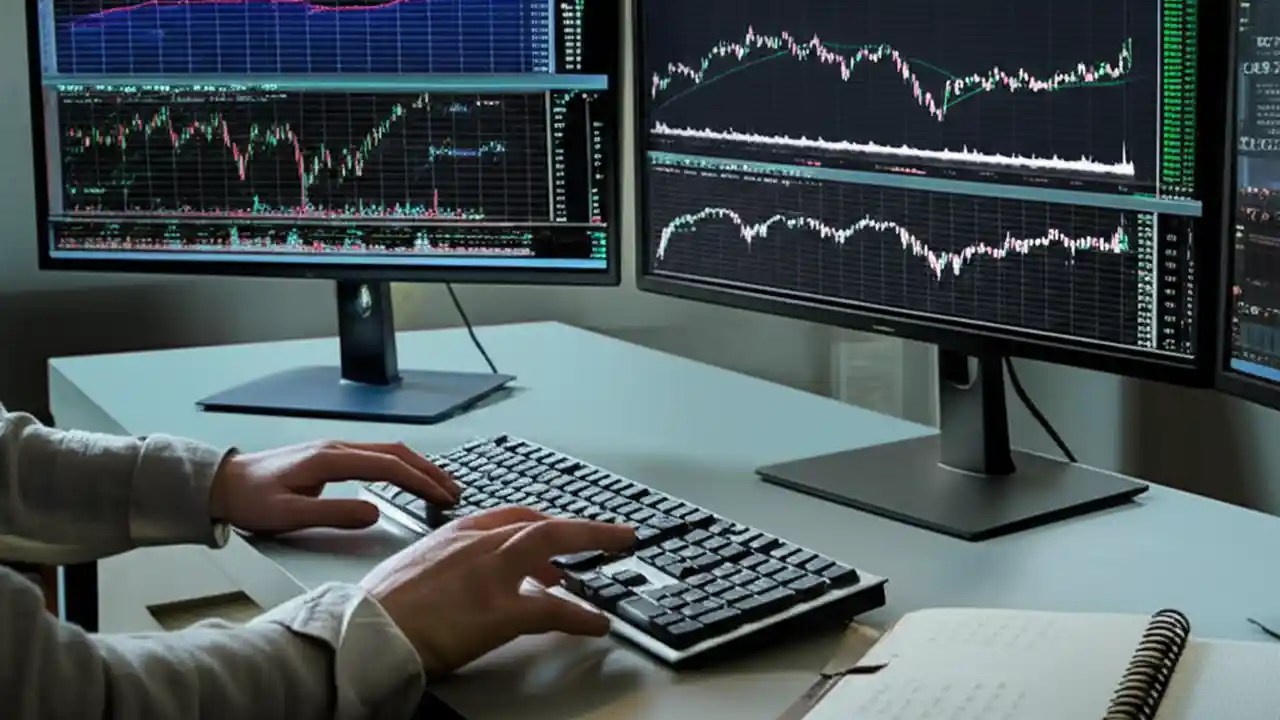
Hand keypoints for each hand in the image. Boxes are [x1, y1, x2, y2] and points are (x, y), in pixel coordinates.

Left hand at [210, 441, 460, 533]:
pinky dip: (400, 467)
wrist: (221, 484)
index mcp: (330, 459)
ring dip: (417, 467)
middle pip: (396, 452)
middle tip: (454, 491)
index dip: (420, 482)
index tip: (442, 498)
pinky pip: (376, 457)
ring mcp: (334, 450)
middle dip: (429, 471)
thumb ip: (334, 514)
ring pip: (388, 452)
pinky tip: (408, 479)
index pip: (388, 466)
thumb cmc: (250, 500)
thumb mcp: (289, 515)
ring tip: (439, 486)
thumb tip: (374, 513)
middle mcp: (336, 448)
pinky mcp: (330, 458)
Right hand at [360, 506, 635, 676]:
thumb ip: (443, 565)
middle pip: (541, 522)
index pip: (509, 516)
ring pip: (554, 545)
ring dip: (592, 544)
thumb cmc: (379, 610)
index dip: (540, 521)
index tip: (558, 525)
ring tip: (617, 550)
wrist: (363, 634)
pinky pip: (554, 609)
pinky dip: (581, 615)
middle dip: (579, 526)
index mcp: (453, 534)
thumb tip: (455, 581)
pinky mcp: (499, 611)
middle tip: (608, 533)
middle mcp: (476, 544)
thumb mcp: (412, 570)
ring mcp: (491, 574)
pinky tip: (597, 623)